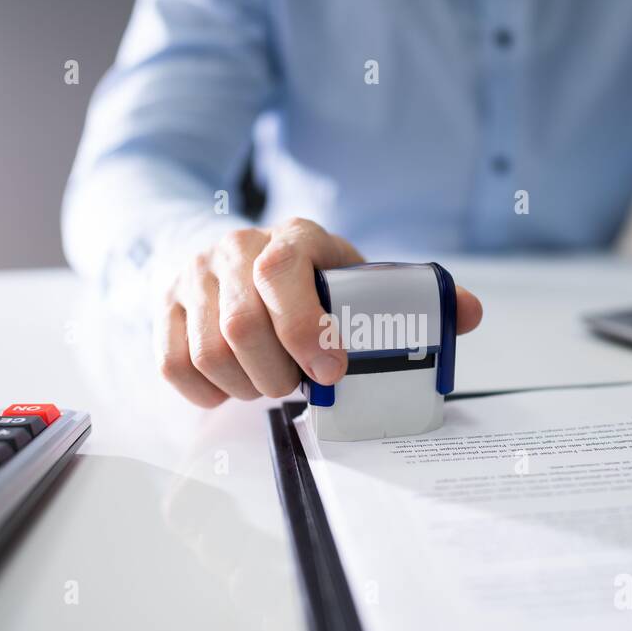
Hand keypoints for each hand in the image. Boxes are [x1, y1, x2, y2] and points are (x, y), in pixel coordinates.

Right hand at [157, 217, 484, 405]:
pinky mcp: (163, 309)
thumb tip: (468, 314)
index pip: (281, 273)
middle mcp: (233, 250)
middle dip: (278, 376)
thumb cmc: (306, 277)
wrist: (233, 253)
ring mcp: (192, 279)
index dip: (304, 328)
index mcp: (291, 238)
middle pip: (241, 327)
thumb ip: (412, 297)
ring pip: (208, 353)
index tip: (330, 370)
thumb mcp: (355, 275)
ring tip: (268, 386)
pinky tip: (230, 388)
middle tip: (300, 387)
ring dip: (245, 388)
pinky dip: (205, 393)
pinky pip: (172, 366)